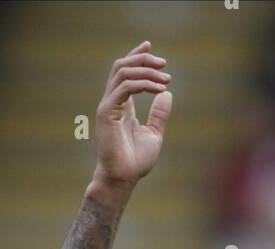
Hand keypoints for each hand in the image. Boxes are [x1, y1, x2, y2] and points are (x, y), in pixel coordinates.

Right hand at [93, 40, 171, 188]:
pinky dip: (143, 83)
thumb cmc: (135, 161)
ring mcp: (107, 106)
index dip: (136, 56)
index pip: (125, 71)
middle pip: (122, 65)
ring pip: (123, 71)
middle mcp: (112, 102)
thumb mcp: (154, 133)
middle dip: (143, 59)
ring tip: (165, 77)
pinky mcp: (107, 112)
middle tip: (164, 64)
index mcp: (121, 105)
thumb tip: (167, 93)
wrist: (123, 178)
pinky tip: (159, 88)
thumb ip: (159, 114)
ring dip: (146, 70)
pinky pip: (125, 87)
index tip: (150, 45)